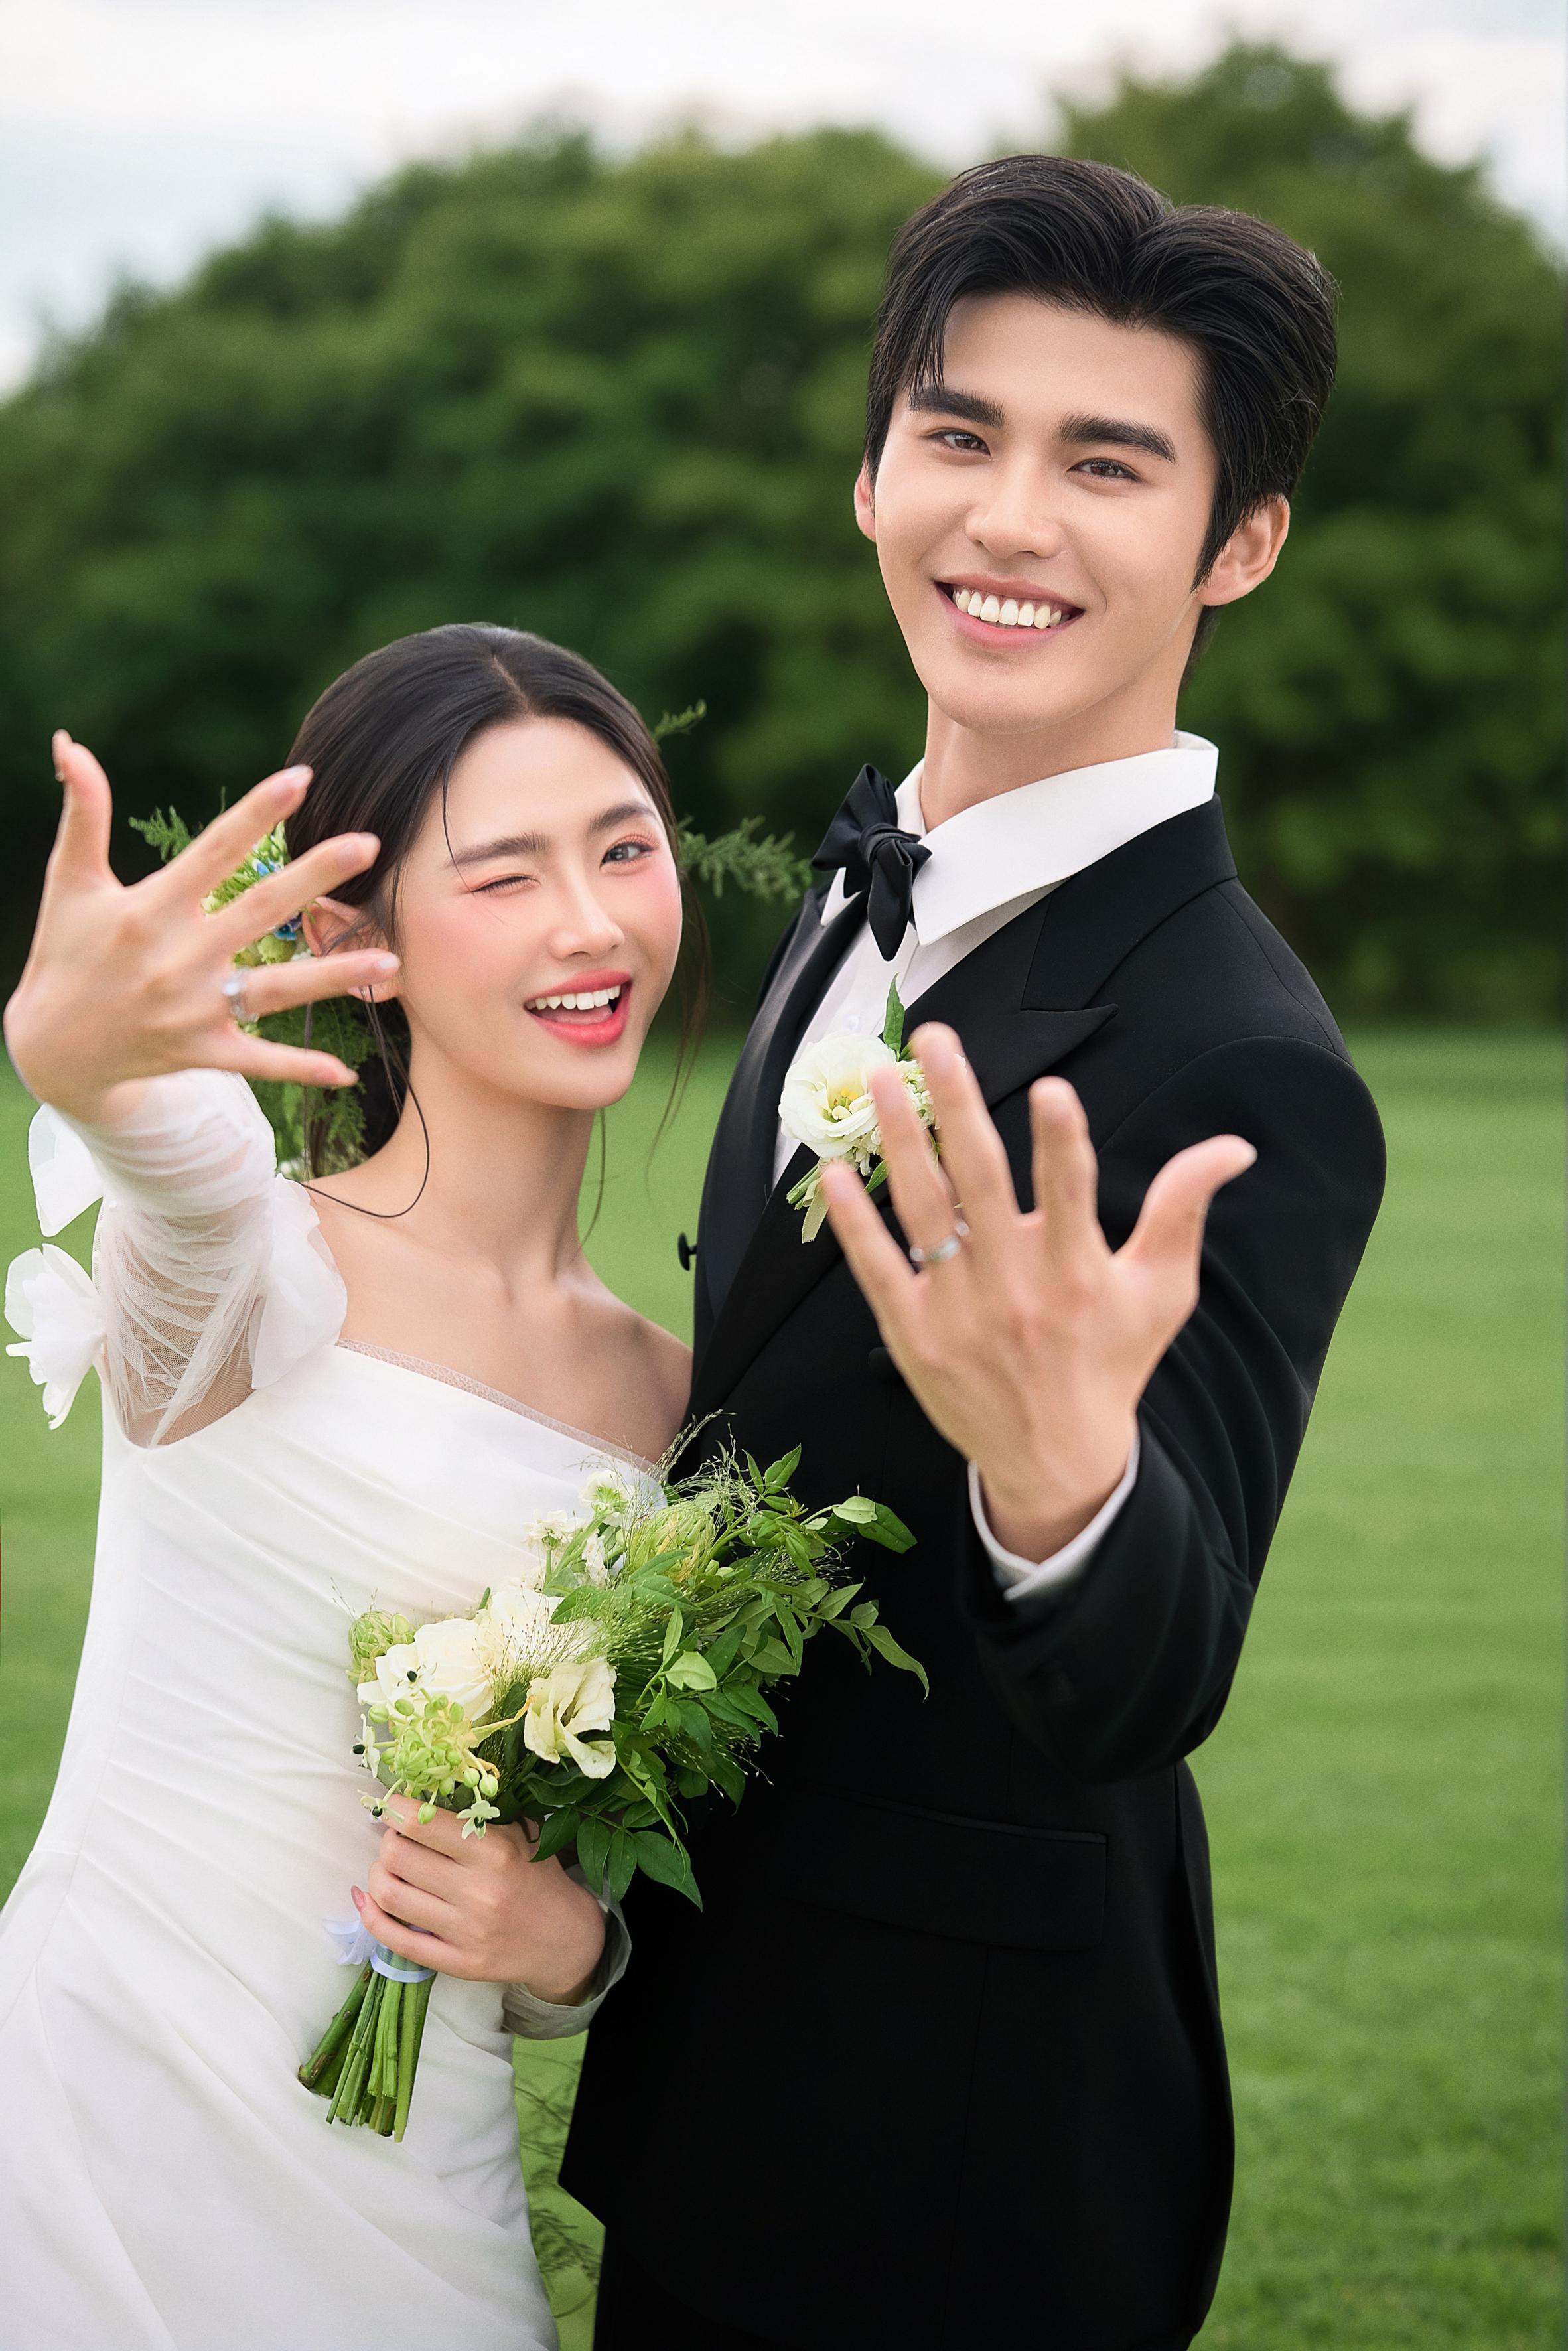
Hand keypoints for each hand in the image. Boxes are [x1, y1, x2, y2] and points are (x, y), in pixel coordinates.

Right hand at [3, 732, 395, 1123]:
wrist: (51, 1048)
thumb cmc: (67, 951)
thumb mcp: (70, 880)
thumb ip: (83, 811)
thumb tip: (66, 742)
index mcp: (149, 908)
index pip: (213, 851)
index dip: (255, 813)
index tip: (300, 777)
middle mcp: (177, 957)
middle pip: (261, 909)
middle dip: (316, 876)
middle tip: (369, 843)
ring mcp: (192, 1008)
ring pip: (275, 989)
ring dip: (334, 975)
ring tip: (391, 959)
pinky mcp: (201, 1051)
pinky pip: (259, 1060)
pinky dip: (299, 1069)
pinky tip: (346, 1072)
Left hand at [353, 1798, 607, 2003]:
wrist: (562, 1938)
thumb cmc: (535, 1875)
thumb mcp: (518, 1832)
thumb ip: (476, 1813)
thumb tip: (420, 1795)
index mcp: (494, 1851)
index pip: (423, 1824)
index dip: (395, 1810)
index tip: (391, 1805)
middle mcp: (478, 1892)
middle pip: (398, 1858)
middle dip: (387, 1841)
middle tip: (394, 1838)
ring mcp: (464, 1932)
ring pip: (390, 1897)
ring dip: (377, 1875)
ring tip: (386, 1867)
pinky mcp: (456, 1964)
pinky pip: (395, 1940)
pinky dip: (370, 1916)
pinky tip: (366, 1899)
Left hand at [820, 1023, 1255, 1562]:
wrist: (1055, 1459)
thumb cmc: (1112, 1360)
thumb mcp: (1161, 1290)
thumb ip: (1184, 1209)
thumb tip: (1235, 1146)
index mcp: (1079, 1273)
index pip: (1072, 1195)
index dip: (1063, 1142)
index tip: (1052, 1088)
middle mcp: (1016, 1288)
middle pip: (980, 1181)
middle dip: (958, 1102)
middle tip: (934, 1039)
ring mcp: (959, 1313)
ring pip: (922, 1211)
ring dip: (899, 1139)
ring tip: (881, 1077)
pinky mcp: (913, 1337)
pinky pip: (876, 1269)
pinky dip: (855, 1222)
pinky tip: (835, 1172)